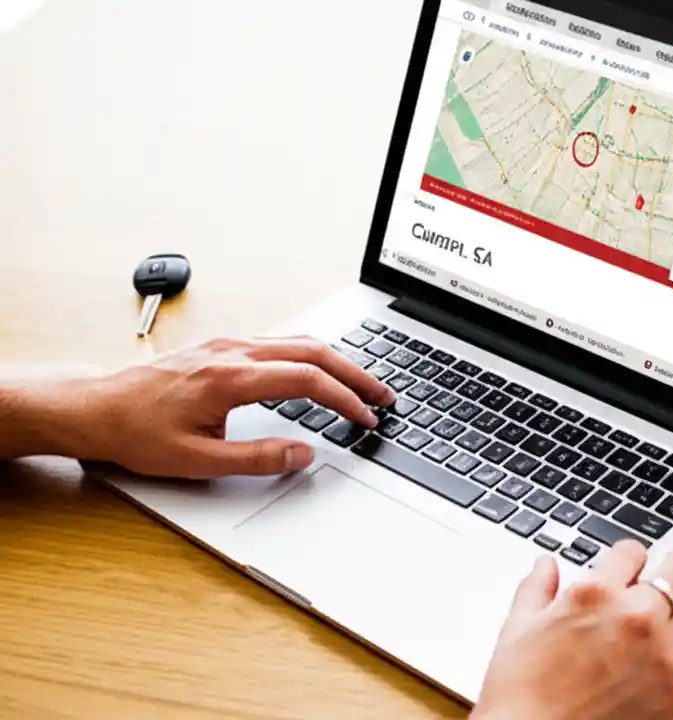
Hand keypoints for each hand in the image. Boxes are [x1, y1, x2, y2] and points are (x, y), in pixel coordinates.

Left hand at [55, 337, 392, 478]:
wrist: (94, 408)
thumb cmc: (136, 433)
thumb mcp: (198, 460)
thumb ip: (257, 459)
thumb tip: (304, 455)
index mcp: (232, 378)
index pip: (309, 381)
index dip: (345, 400)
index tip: (365, 419)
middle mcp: (234, 352)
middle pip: (314, 352)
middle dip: (356, 375)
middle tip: (383, 397)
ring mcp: (228, 345)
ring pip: (299, 343)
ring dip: (336, 363)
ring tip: (361, 385)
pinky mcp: (222, 347)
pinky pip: (280, 343)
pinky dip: (312, 357)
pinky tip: (318, 373)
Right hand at [472, 542, 672, 719]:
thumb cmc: (521, 693)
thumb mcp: (517, 629)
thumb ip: (536, 589)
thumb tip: (545, 564)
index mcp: (595, 594)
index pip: (634, 550)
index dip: (630, 557)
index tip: (629, 567)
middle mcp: (635, 616)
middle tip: (668, 575)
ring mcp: (661, 652)